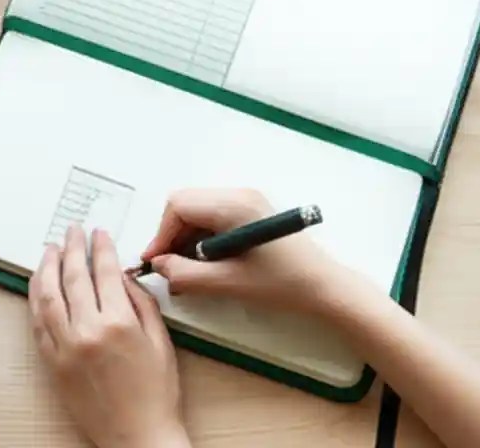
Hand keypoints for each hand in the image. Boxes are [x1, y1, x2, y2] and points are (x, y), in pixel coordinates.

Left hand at [29, 224, 190, 447]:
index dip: (100, 248)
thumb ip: (141, 303)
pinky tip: (39, 285)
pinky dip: (36, 299)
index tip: (98, 233)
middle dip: (71, 248)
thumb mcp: (161, 341)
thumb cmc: (156, 393)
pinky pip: (38, 323)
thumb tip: (121, 276)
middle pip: (72, 277)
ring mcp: (65, 348)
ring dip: (46, 268)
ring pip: (47, 296)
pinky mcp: (52, 364)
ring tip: (50, 250)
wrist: (138, 436)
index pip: (104, 271)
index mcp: (119, 323)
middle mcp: (88, 332)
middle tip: (72, 231)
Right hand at [141, 188, 356, 317]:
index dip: (161, 235)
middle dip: (171, 235)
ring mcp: (246, 200)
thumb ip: (186, 274)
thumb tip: (159, 266)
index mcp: (234, 205)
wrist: (325, 287)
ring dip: (186, 237)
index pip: (179, 207)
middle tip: (169, 267)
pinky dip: (201, 237)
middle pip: (186, 204)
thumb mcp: (228, 283)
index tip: (154, 263)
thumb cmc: (282, 284)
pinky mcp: (251, 211)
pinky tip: (206, 263)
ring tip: (188, 269)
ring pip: (197, 210)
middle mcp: (239, 194)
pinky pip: (213, 216)